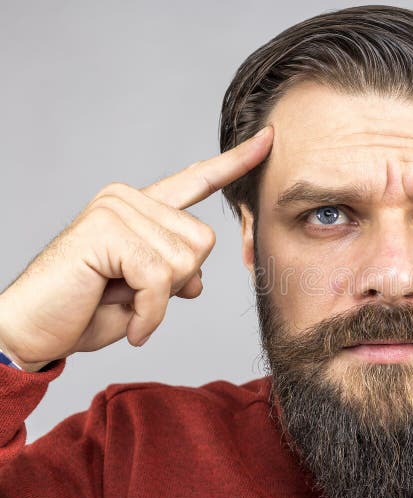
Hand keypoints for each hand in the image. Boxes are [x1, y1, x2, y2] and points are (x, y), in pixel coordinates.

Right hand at [0, 126, 273, 371]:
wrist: (33, 331)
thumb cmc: (85, 310)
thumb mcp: (145, 292)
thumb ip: (175, 274)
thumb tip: (197, 279)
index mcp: (142, 208)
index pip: (197, 180)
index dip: (234, 164)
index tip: (268, 140)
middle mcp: (128, 199)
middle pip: (203, 242)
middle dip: (178, 283)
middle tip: (133, 294)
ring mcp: (115, 210)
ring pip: (184, 262)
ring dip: (159, 300)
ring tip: (121, 301)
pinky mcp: (104, 231)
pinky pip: (160, 280)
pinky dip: (150, 312)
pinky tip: (128, 323)